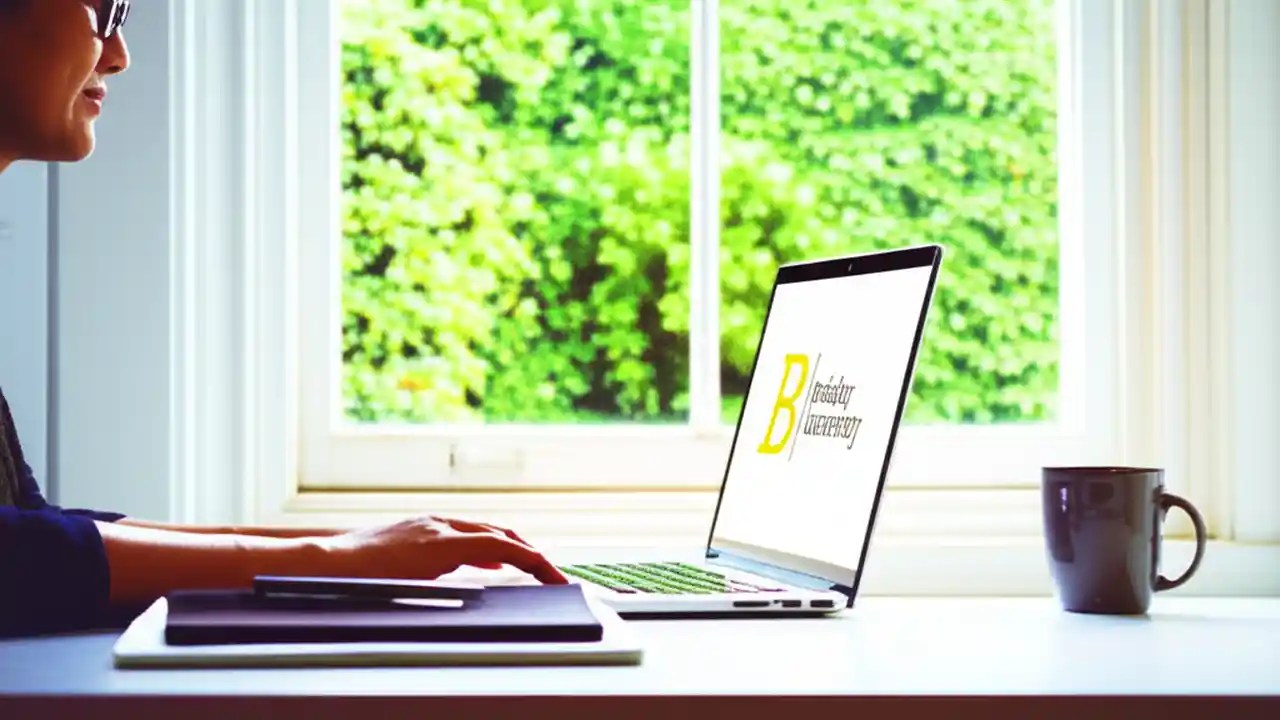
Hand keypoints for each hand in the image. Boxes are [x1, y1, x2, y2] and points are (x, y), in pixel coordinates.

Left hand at [318, 516, 567, 584]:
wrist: (330, 562)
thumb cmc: (365, 580)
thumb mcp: (418, 588)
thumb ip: (459, 578)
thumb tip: (493, 575)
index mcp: (444, 540)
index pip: (502, 546)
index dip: (533, 561)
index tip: (554, 575)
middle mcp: (440, 525)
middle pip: (498, 533)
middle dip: (528, 552)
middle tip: (549, 573)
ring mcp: (428, 523)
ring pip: (480, 531)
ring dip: (508, 547)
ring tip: (528, 565)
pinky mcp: (417, 528)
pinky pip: (461, 533)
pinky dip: (483, 546)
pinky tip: (486, 562)